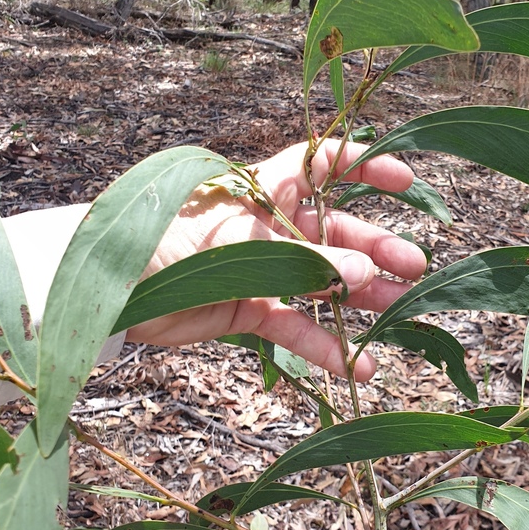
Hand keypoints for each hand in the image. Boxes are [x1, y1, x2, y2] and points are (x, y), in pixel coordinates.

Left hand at [126, 141, 427, 379]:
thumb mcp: (243, 242)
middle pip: (336, 231)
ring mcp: (262, 268)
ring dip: (361, 299)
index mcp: (264, 187)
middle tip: (414, 267)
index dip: (365, 165)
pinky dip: (324, 346)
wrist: (114, 288)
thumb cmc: (170, 242)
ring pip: (324, 281)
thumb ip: (306, 260)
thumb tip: (366, 275)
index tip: (406, 181)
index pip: (323, 164)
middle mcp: (269, 225)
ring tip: (401, 314)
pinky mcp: (249, 308)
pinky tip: (355, 365)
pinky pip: (296, 326)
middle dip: (377, 248)